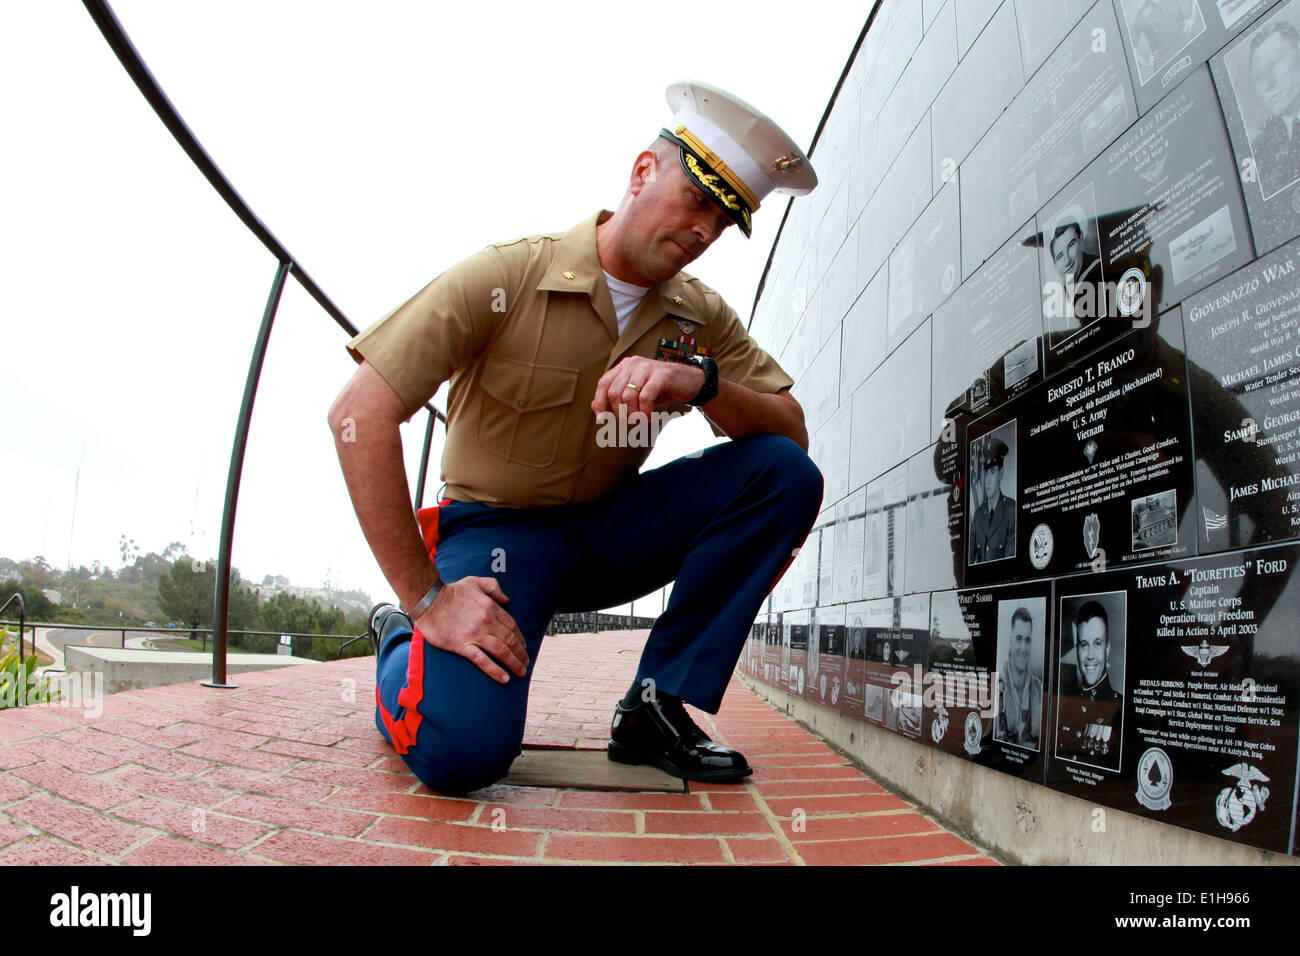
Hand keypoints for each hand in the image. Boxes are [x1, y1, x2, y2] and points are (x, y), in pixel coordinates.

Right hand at [413, 577, 528, 682]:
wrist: (428, 600)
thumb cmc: (450, 591)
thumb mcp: (475, 581)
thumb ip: (493, 587)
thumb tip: (506, 599)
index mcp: (490, 608)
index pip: (511, 626)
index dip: (520, 638)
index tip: (523, 646)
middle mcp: (486, 622)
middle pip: (510, 640)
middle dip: (520, 653)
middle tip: (525, 663)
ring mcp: (475, 635)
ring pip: (501, 651)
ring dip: (513, 663)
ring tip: (520, 671)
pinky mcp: (462, 646)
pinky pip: (482, 660)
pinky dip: (495, 670)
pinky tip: (504, 678)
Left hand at [591, 356, 704, 419]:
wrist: (689, 382)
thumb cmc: (660, 389)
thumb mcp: (636, 394)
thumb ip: (616, 398)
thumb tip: (595, 408)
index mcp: (624, 366)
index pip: (603, 383)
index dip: (600, 402)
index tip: (602, 419)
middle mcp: (633, 364)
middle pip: (614, 392)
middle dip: (618, 412)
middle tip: (629, 421)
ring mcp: (646, 368)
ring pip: (627, 396)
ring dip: (632, 414)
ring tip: (640, 419)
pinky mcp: (661, 376)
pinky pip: (645, 397)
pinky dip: (644, 412)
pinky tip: (649, 417)